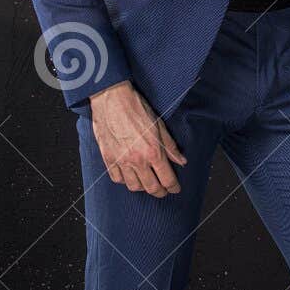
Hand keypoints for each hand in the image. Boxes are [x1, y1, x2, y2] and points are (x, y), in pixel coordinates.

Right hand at [87, 80, 186, 196]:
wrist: (111, 98)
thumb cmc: (135, 107)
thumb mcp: (159, 125)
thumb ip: (170, 146)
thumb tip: (181, 160)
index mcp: (153, 152)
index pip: (167, 179)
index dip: (174, 187)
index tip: (175, 188)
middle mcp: (137, 160)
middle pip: (151, 188)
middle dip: (160, 192)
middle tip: (164, 190)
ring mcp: (121, 161)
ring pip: (134, 186)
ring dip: (143, 187)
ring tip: (147, 182)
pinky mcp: (108, 158)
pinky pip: (117, 179)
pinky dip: (125, 180)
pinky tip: (129, 175)